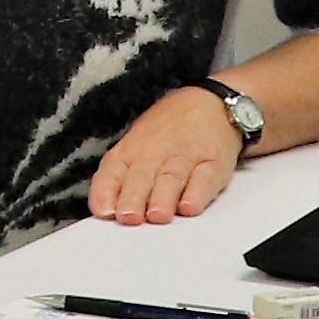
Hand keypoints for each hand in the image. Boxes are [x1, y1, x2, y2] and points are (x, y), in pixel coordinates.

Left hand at [88, 85, 247, 225]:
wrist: (209, 101)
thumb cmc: (166, 131)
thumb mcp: (134, 144)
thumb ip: (117, 178)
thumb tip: (105, 213)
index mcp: (130, 151)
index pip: (112, 171)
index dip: (106, 192)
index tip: (104, 211)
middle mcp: (155, 154)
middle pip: (141, 177)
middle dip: (133, 198)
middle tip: (129, 217)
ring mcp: (186, 157)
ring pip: (171, 178)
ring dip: (163, 198)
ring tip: (157, 215)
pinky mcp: (214, 163)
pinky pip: (205, 178)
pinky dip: (197, 194)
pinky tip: (190, 207)